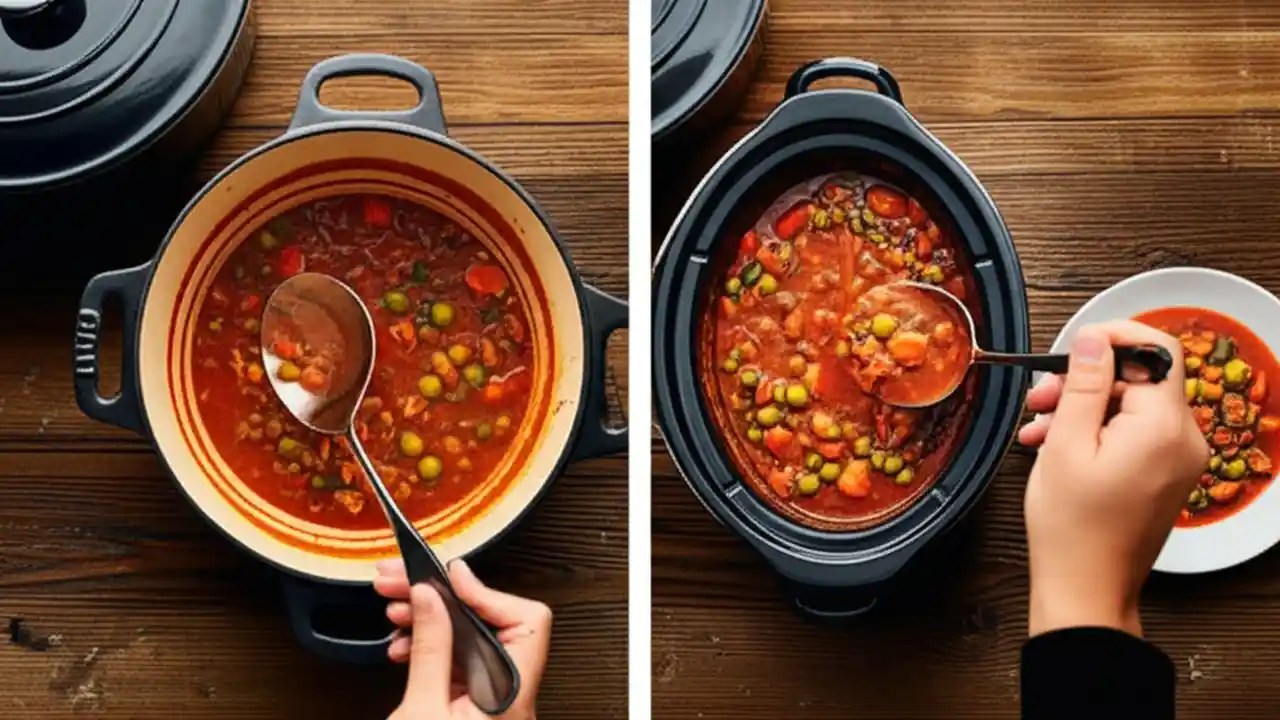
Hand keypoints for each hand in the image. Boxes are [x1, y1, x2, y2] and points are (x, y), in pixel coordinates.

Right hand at [375, 559, 550, 719]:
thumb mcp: (420, 710)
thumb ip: (429, 649)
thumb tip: (432, 597)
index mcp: (511, 696)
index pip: (528, 623)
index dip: (489, 593)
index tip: (449, 578)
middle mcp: (509, 696)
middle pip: (491, 624)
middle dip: (443, 598)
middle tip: (401, 582)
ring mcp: (490, 702)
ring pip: (470, 640)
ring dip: (430, 619)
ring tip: (394, 609)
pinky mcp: (470, 708)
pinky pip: (457, 662)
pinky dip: (429, 647)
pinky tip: (403, 645)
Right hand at [1019, 321, 1207, 636]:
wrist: (1086, 590)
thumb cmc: (1072, 528)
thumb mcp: (1065, 444)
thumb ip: (1083, 384)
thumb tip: (1093, 338)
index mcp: (1163, 428)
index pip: (1157, 350)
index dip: (1115, 336)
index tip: (1075, 342)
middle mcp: (1184, 441)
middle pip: (1141, 378)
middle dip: (1087, 379)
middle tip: (1040, 394)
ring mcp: (1179, 460)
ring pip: (1133, 406)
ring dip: (1085, 406)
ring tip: (1038, 427)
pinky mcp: (1167, 475)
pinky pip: (1135, 434)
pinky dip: (1098, 430)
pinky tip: (1056, 445)